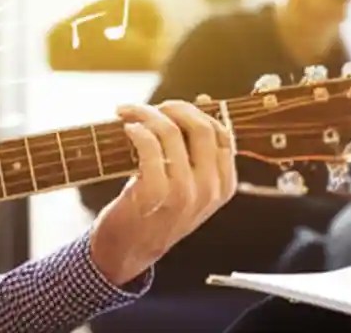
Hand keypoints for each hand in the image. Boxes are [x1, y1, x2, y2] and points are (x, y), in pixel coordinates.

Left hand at [89, 97, 237, 285]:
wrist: (128, 251)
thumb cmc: (155, 211)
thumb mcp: (188, 185)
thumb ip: (197, 151)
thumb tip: (206, 99)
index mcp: (223, 186)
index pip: (222, 134)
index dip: (198, 112)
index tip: (174, 108)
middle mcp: (209, 190)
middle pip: (201, 128)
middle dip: (174, 107)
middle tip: (151, 107)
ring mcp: (184, 193)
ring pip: (171, 132)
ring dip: (146, 113)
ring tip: (127, 112)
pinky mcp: (154, 194)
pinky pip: (149, 147)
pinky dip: (137, 130)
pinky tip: (127, 128)